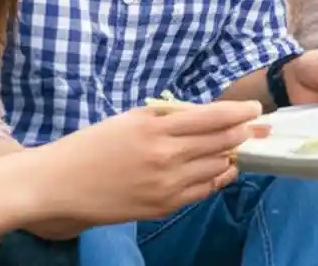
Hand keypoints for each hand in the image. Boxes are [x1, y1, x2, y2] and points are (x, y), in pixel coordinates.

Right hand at [29, 100, 261, 225]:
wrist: (59, 184)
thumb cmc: (94, 144)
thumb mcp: (133, 119)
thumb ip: (172, 116)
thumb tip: (209, 114)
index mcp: (158, 129)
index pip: (215, 118)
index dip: (241, 113)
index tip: (256, 110)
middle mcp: (167, 157)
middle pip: (223, 142)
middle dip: (245, 133)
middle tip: (259, 128)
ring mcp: (167, 186)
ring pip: (219, 167)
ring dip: (232, 155)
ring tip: (239, 145)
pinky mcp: (163, 207)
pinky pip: (204, 190)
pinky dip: (218, 177)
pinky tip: (222, 167)